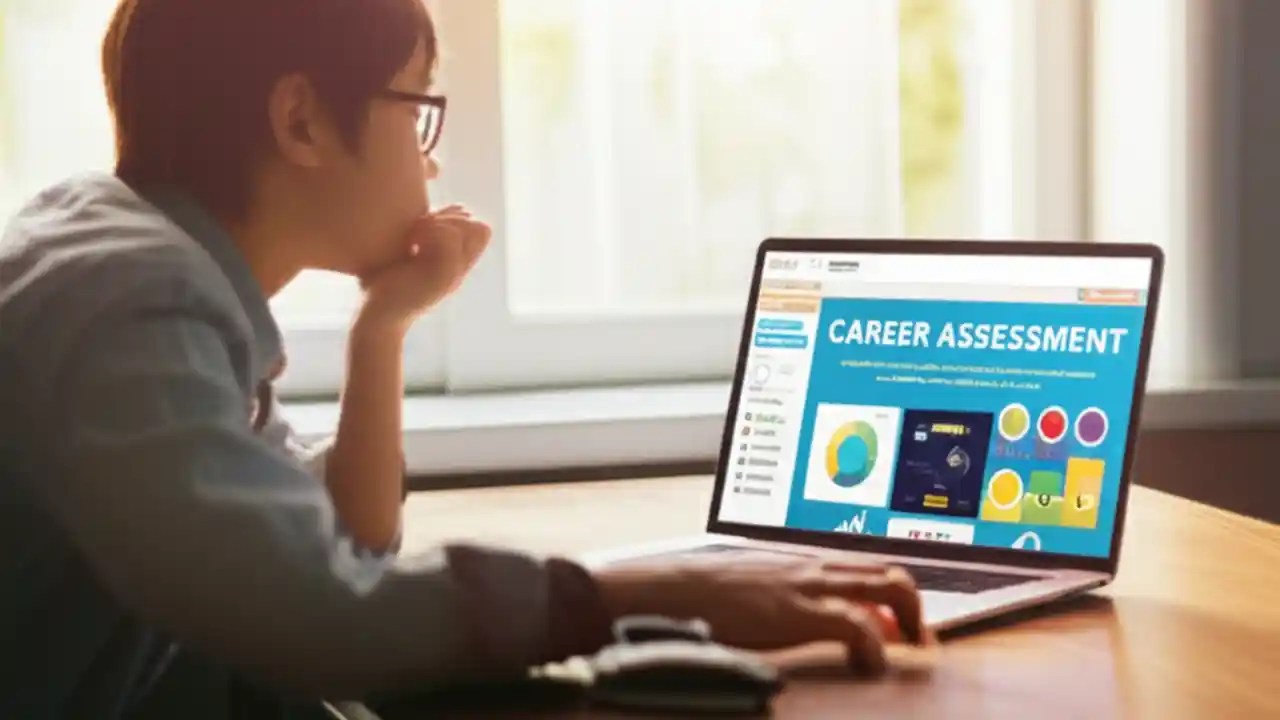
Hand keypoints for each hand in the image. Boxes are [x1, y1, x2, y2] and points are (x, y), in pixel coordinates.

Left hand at [358, 205, 490, 331]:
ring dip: (440, 223)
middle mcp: (459, 271)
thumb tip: (426, 213)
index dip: (456, 217)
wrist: (375, 317)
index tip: (425, 224)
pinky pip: (450, 238)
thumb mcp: (405, 255)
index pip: (479, 229)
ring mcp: (454, 276)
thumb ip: (421, 234)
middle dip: (453, 218)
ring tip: (414, 236)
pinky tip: (410, 245)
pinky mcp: (442, 279)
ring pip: (472, 229)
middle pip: (483, 229)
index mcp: (455, 265)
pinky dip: (429, 232)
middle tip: (420, 228)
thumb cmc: (382, 284)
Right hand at [593, 555, 933, 674]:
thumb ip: (781, 594)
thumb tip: (800, 614)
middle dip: (913, 607)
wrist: (670, 588)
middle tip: (916, 640)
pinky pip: (857, 625)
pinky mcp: (798, 612)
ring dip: (907, 621)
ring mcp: (808, 586)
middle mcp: (813, 566)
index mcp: (802, 561)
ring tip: (905, 651)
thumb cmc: (700, 592)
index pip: (866, 565)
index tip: (901, 624)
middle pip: (889, 571)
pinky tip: (868, 667)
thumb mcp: (749, 585)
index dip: (893, 594)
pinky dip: (874, 648)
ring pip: (887, 587)